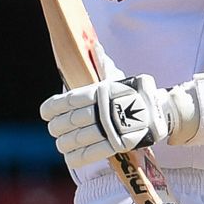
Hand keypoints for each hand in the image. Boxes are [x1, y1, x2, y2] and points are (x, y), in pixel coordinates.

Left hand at [39, 74, 171, 169]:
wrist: (159, 112)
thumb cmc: (133, 94)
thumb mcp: (117, 78)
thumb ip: (103, 65)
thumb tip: (95, 46)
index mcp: (99, 92)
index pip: (69, 100)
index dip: (53, 108)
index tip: (44, 113)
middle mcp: (102, 109)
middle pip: (70, 121)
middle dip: (57, 127)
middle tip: (54, 129)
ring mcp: (109, 128)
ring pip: (77, 138)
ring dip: (64, 142)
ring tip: (61, 143)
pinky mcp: (117, 144)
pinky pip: (91, 153)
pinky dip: (77, 156)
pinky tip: (69, 156)